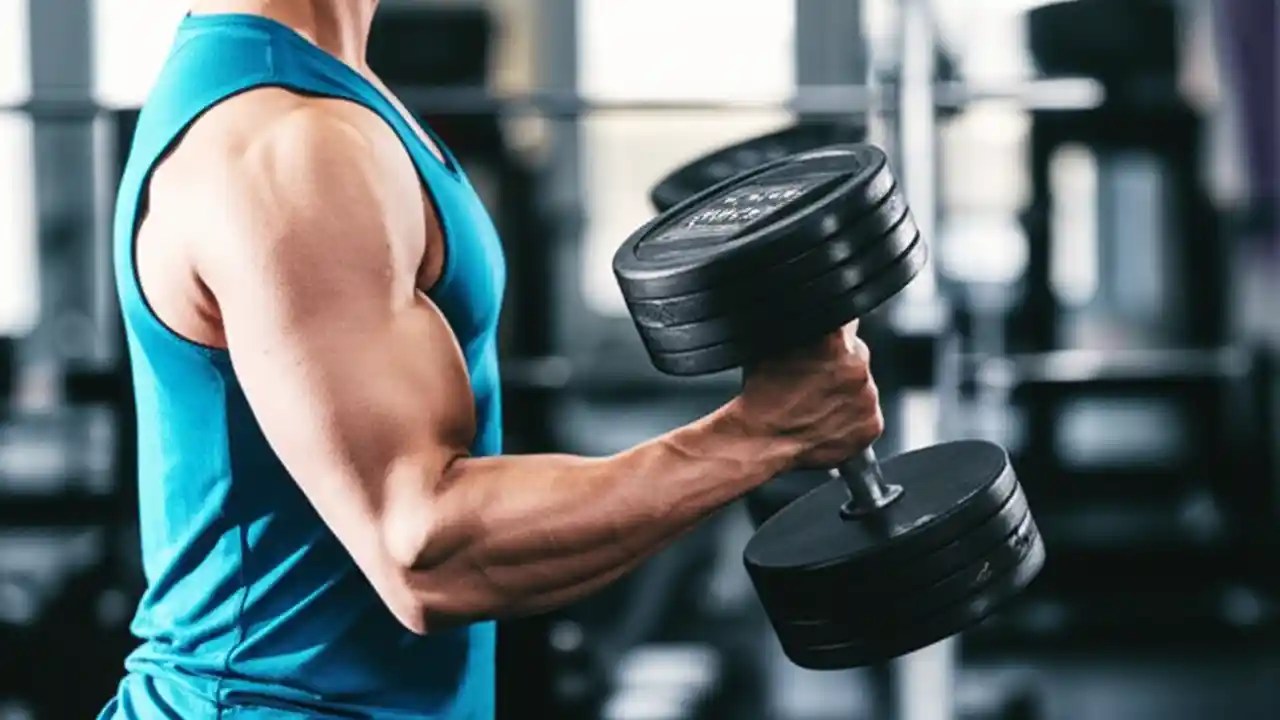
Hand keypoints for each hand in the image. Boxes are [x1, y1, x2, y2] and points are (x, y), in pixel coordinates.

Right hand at [730, 322, 883, 469]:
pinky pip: (866, 416)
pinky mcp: (871, 425)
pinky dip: (851, 418)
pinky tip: (826, 421)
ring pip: (862, 386)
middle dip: (839, 364)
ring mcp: (868, 397)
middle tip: (813, 380)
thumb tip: (812, 319)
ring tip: (816, 404)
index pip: (845, 318)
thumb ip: (803, 329)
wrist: (761, 442)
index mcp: (835, 339)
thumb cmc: (761, 397)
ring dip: (845, 391)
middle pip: (856, 354)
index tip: (824, 342)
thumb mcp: (773, 346)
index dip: (833, 331)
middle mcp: (858, 365)